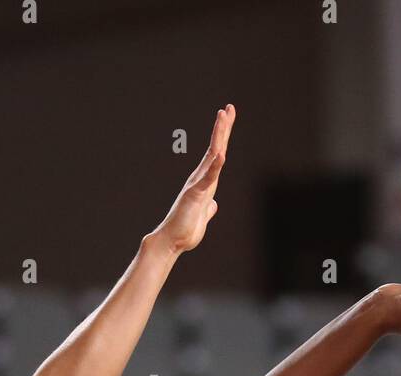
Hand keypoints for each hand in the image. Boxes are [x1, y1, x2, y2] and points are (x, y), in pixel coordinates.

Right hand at [150, 104, 234, 253]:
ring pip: (211, 155)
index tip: (227, 118)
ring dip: (218, 136)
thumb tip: (214, 205)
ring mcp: (197, 184)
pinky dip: (215, 166)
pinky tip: (222, 154)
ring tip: (223, 117)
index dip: (223, 137)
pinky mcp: (195, 194)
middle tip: (228, 108)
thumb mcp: (203, 215)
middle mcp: (200, 178)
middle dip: (223, 128)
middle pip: (215, 148)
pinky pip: (208, 178)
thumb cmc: (185, 230)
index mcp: (204, 182)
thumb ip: (209, 208)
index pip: (216, 155)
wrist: (171, 242)